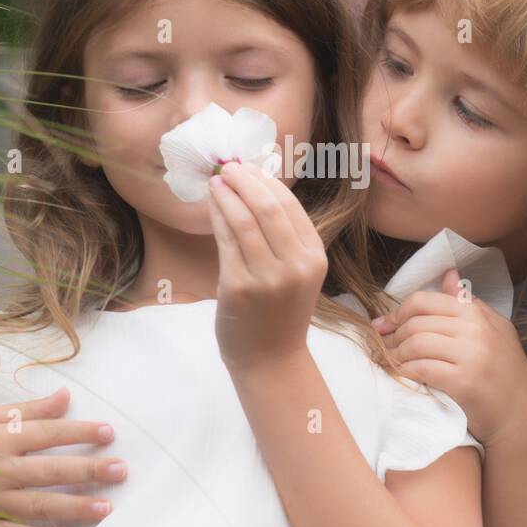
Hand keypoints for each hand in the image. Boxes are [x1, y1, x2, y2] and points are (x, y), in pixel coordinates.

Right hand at [0, 388, 127, 526]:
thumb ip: (25, 409)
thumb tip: (64, 396)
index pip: (46, 434)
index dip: (79, 432)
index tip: (109, 433)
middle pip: (49, 470)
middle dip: (88, 470)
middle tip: (120, 470)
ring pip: (37, 505)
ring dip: (73, 506)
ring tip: (106, 507)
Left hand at [206, 160, 326, 370]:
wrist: (270, 359)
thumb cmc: (280, 313)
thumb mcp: (296, 273)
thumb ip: (283, 238)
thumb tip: (256, 188)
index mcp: (315, 258)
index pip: (290, 207)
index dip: (267, 182)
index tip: (249, 168)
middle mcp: (295, 266)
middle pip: (268, 208)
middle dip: (246, 181)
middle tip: (228, 167)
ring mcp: (267, 277)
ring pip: (244, 221)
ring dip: (228, 195)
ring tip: (217, 181)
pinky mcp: (239, 287)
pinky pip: (226, 241)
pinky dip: (218, 217)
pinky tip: (212, 205)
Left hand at [373, 269, 526, 448]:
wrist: (522, 412)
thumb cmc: (505, 370)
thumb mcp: (493, 327)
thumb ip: (467, 302)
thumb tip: (448, 273)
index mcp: (476, 312)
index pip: (424, 301)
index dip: (398, 312)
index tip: (384, 325)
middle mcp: (475, 329)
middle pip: (416, 323)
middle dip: (392, 335)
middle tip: (381, 346)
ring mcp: (471, 355)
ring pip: (416, 344)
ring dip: (395, 354)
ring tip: (387, 361)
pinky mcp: (464, 381)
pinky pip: (422, 369)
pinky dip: (405, 371)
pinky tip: (400, 375)